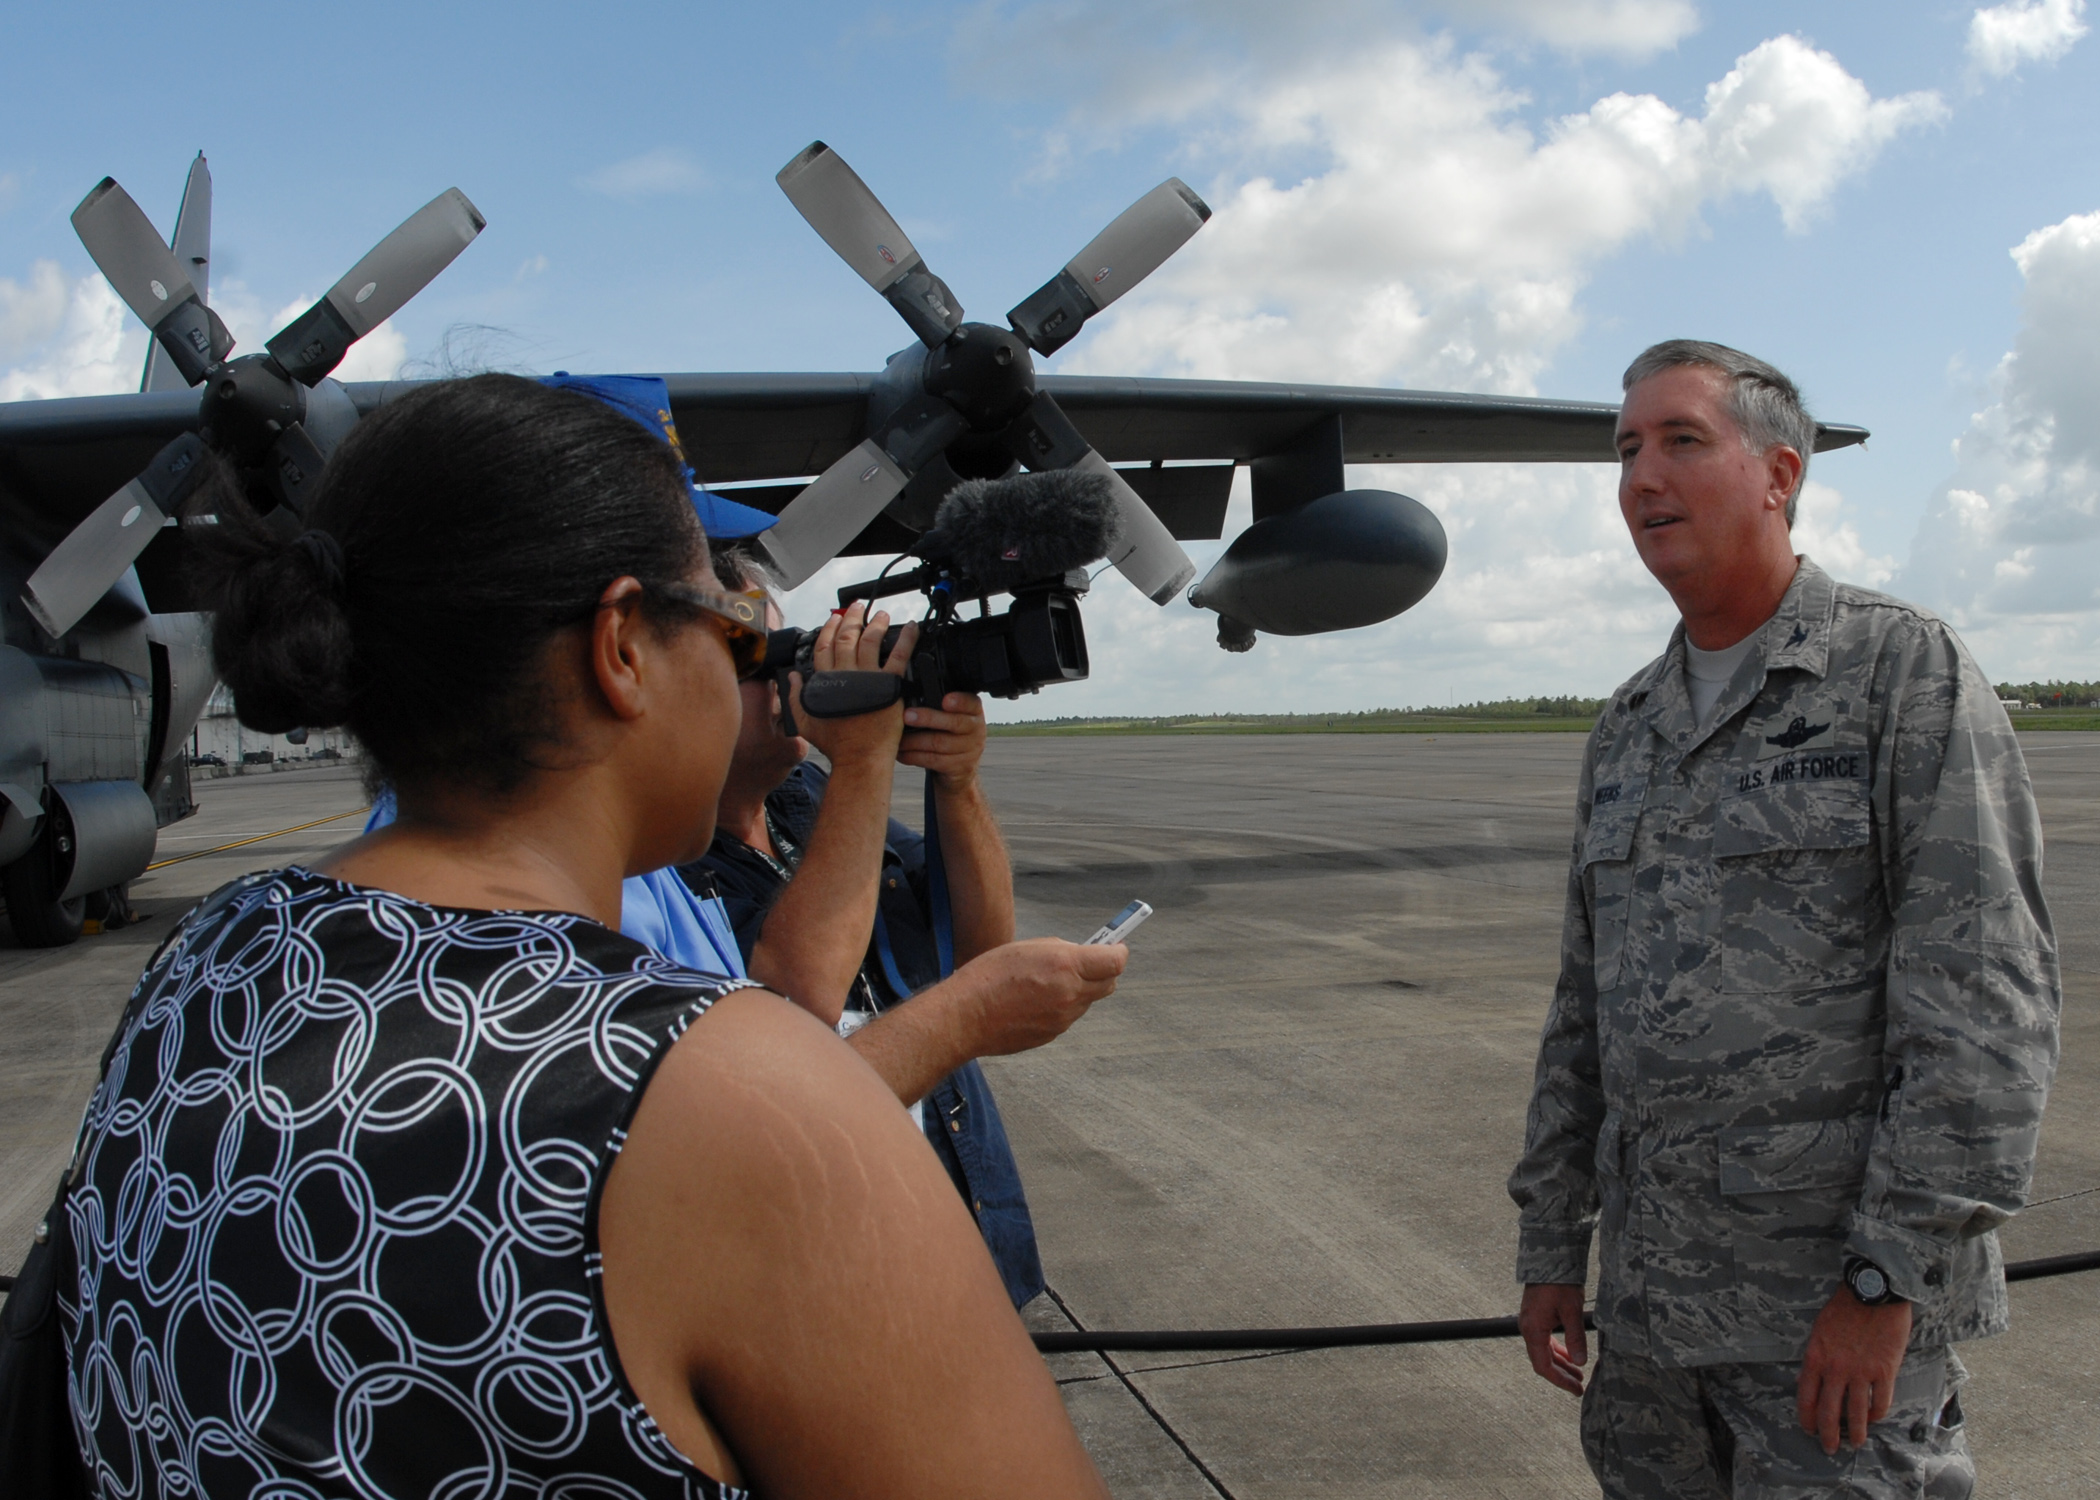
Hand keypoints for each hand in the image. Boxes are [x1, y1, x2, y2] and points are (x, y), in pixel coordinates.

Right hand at [791, 602, 918, 767]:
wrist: (860, 758)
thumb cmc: (836, 745)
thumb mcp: (806, 723)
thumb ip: (796, 697)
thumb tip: (793, 677)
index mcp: (826, 682)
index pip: (824, 646)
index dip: (829, 628)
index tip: (835, 618)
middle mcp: (846, 675)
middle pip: (847, 637)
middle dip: (852, 618)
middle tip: (858, 608)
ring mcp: (869, 678)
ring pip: (871, 640)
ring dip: (876, 623)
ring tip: (882, 614)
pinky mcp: (890, 685)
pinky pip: (899, 655)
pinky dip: (907, 638)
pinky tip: (913, 628)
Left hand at [900, 692, 988, 788]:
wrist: (960, 768)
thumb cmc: (949, 735)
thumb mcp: (950, 717)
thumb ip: (938, 705)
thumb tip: (908, 695)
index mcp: (974, 711)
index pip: (971, 703)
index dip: (959, 701)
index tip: (945, 700)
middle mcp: (976, 730)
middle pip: (954, 722)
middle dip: (928, 718)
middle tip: (907, 715)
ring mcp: (970, 750)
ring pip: (939, 743)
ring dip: (913, 741)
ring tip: (897, 737)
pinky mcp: (960, 767)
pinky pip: (933, 760)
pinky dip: (913, 756)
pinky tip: (901, 753)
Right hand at [948, 938, 1125, 1056]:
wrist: (966, 1016)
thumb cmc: (990, 975)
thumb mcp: (1028, 947)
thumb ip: (1061, 950)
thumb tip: (1081, 954)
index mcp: (1066, 966)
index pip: (1115, 962)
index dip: (1119, 952)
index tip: (1116, 947)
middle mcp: (1070, 994)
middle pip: (1108, 984)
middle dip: (1103, 972)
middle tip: (1088, 963)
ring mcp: (1063, 1018)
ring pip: (1086, 1001)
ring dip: (1078, 990)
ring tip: (1045, 982)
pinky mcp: (1052, 1034)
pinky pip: (1067, 1016)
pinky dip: (1060, 1006)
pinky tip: (1033, 1001)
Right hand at [1519, 1282, 1588, 1395]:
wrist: (1549, 1259)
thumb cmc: (1559, 1283)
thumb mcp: (1572, 1311)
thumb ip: (1576, 1338)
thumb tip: (1580, 1362)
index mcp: (1533, 1330)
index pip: (1543, 1366)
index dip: (1559, 1380)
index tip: (1576, 1389)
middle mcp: (1528, 1328)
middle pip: (1542, 1361)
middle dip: (1561, 1375)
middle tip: (1579, 1386)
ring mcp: (1531, 1322)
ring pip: (1543, 1351)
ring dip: (1560, 1363)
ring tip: (1578, 1373)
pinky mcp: (1536, 1316)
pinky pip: (1544, 1340)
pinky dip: (1556, 1351)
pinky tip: (1569, 1354)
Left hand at [1797, 1287, 1911, 1454]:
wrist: (1873, 1293)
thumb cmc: (1844, 1308)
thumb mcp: (1819, 1331)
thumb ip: (1817, 1358)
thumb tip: (1813, 1381)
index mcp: (1815, 1358)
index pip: (1805, 1397)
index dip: (1806, 1418)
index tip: (1809, 1429)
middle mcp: (1835, 1370)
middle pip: (1828, 1412)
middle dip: (1828, 1435)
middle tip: (1830, 1448)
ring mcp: (1861, 1372)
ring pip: (1855, 1414)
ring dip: (1855, 1433)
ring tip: (1855, 1443)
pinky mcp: (1884, 1372)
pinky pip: (1880, 1403)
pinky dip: (1876, 1415)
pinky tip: (1873, 1418)